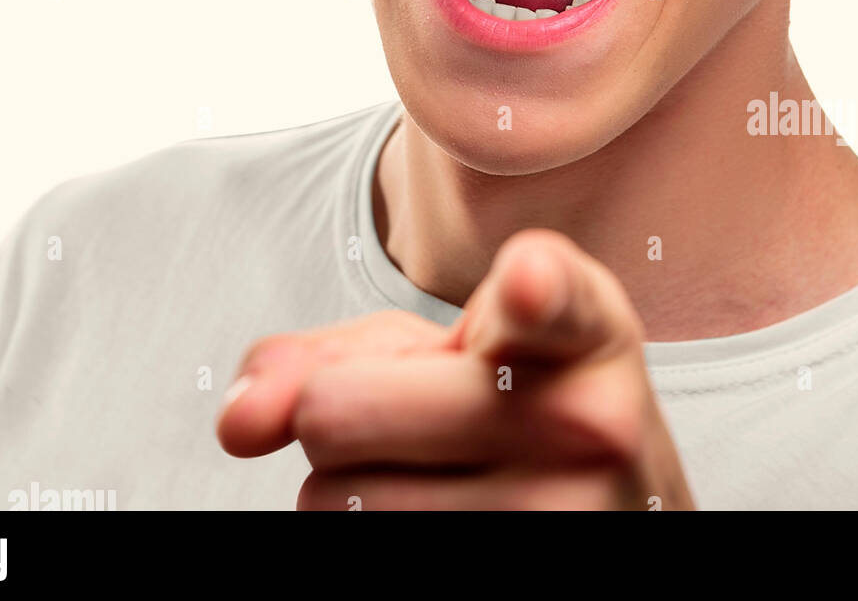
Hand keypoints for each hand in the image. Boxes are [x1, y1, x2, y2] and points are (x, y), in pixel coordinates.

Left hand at [217, 228, 695, 509]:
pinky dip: (364, 533)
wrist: (619, 507)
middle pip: (336, 410)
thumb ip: (332, 351)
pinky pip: (346, 551)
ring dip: (358, 487)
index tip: (525, 286)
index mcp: (584, 327)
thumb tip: (238, 420)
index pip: (553, 297)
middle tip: (429, 419)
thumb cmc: (514, 405)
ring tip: (445, 475)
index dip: (533, 290)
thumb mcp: (453, 343)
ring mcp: (560, 521)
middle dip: (347, 415)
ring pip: (328, 500)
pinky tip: (441, 514)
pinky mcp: (509, 576)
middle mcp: (586, 423)